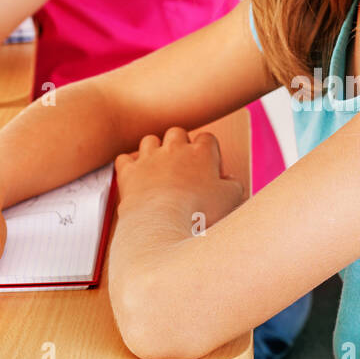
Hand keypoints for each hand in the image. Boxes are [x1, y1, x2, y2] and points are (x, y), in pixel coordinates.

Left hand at [114, 128, 244, 231]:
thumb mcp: (231, 200)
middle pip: (177, 133)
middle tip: (184, 167)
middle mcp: (174, 149)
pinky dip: (129, 165)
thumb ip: (234, 186)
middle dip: (180, 145)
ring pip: (150, 141)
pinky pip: (125, 159)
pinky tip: (135, 175)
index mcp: (201, 153)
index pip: (207, 139)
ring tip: (159, 169)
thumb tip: (231, 181)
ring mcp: (149, 158)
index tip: (210, 170)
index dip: (209, 152)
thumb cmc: (198, 214)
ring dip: (154, 151)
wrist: (163, 225)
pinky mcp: (129, 172)